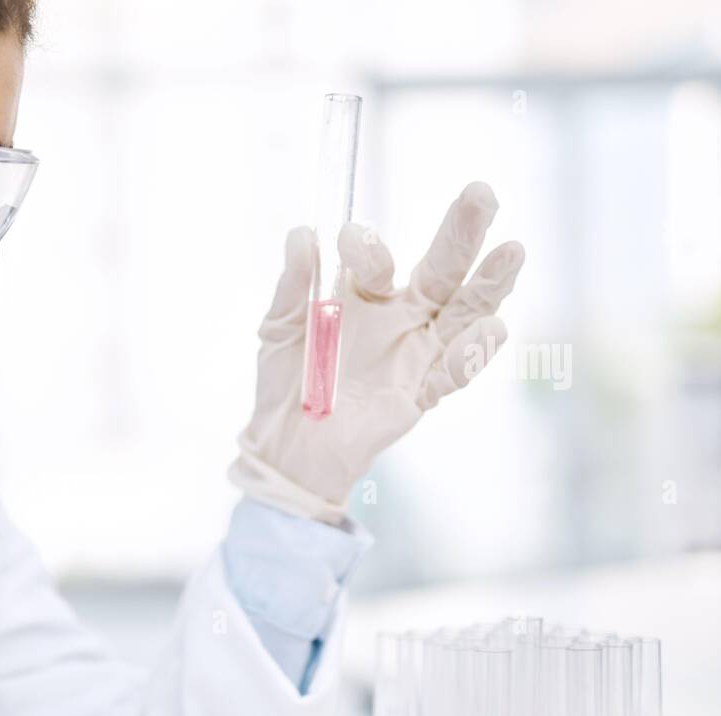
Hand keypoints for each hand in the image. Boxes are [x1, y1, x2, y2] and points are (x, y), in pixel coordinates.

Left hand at [229, 181, 523, 523]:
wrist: (288, 445)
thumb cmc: (287, 382)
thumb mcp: (280, 327)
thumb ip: (293, 284)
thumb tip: (301, 233)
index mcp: (367, 297)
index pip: (379, 262)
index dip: (368, 249)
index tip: (347, 240)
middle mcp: (401, 319)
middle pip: (442, 269)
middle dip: (462, 232)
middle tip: (481, 193)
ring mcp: (416, 355)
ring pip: (464, 313)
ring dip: (489, 284)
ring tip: (512, 250)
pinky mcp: (420, 394)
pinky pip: (453, 372)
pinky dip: (472, 354)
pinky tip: (491, 328)